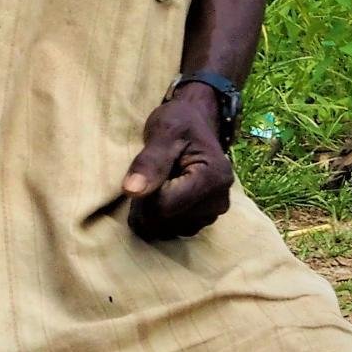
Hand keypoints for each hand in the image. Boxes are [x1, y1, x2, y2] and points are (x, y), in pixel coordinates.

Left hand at [121, 85, 234, 241]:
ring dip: (152, 210)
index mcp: (214, 178)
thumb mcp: (163, 131)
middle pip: (165, 221)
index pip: (164, 206)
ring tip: (159, 181)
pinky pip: (172, 230)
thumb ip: (149, 160)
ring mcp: (212, 214)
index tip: (146, 172)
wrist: (196, 122)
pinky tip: (164, 192)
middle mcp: (219, 202)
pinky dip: (161, 216)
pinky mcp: (204, 220)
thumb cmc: (179, 121)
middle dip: (147, 203)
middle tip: (150, 175)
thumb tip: (132, 191)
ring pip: (166, 229)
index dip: (144, 193)